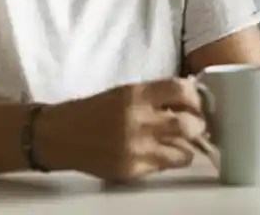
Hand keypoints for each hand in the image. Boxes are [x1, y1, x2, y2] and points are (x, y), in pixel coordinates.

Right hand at [35, 78, 213, 181]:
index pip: (182, 90)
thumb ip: (157, 95)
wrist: (60, 135)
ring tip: (180, 144)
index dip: (197, 98)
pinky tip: (159, 153)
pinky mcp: (131, 170)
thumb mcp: (126, 92)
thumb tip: (192, 96)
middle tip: (197, 126)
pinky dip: (168, 161)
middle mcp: (138, 120)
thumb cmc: (96, 110)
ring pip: (184, 153)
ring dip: (187, 148)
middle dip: (199, 126)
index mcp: (136, 94)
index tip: (199, 103)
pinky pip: (164, 167)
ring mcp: (135, 148)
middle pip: (189, 125)